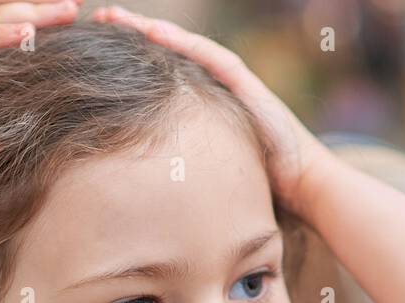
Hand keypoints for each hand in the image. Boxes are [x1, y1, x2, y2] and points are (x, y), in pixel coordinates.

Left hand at [92, 4, 333, 220]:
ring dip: (151, 30)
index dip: (135, 55)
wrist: (303, 183)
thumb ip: (182, 166)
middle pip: (170, 51)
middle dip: (135, 32)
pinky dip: (181, 43)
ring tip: (119, 16)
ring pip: (185, 46)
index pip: (165, 70)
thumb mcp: (209, 171)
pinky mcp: (245, 85)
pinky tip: (155, 32)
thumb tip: (145, 184)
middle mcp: (217, 85)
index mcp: (205, 102)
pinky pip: (208, 58)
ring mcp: (232, 81)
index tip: (101, 44)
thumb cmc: (261, 184)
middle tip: (101, 16)